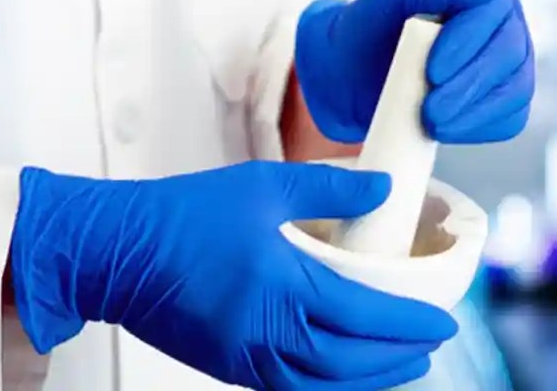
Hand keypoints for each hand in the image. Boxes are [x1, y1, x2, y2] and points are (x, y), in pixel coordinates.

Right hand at [10, 162, 455, 389]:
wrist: (114, 251)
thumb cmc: (182, 214)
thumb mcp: (264, 185)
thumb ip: (331, 188)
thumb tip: (383, 189)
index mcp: (280, 284)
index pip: (362, 315)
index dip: (407, 323)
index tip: (443, 321)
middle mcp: (264, 331)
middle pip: (349, 361)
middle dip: (397, 358)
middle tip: (431, 346)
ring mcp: (243, 357)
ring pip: (321, 385)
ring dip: (367, 380)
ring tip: (401, 366)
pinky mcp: (226, 367)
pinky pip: (288, 388)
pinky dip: (326, 386)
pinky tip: (344, 374)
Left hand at [296, 0, 534, 143]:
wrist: (352, 74)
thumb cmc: (370, 27)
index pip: (494, 1)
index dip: (469, 38)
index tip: (433, 70)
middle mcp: (503, 13)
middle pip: (510, 49)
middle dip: (469, 84)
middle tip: (431, 111)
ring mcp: (510, 56)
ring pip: (516, 87)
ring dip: (475, 112)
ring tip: (432, 123)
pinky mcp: (506, 95)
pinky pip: (511, 117)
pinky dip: (481, 127)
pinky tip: (447, 130)